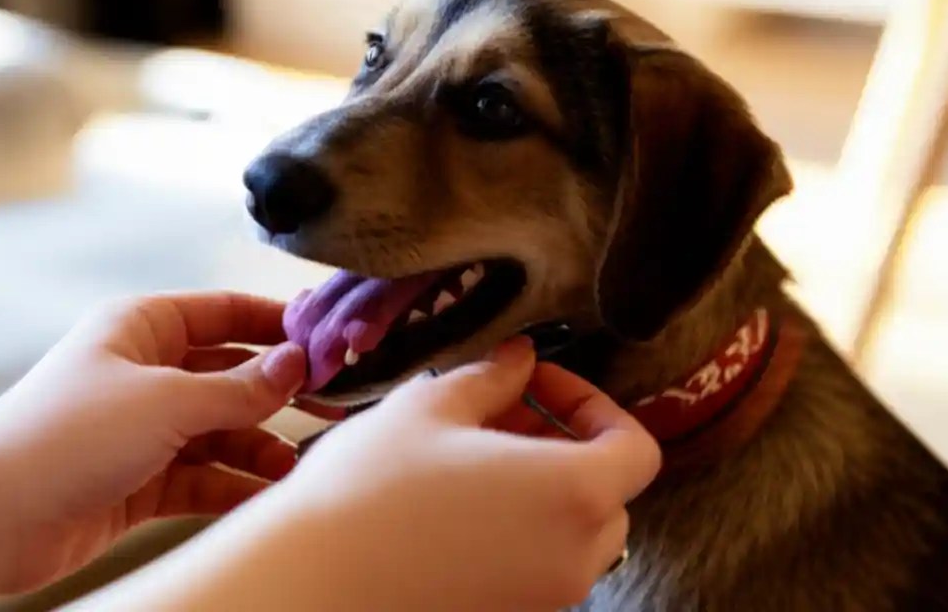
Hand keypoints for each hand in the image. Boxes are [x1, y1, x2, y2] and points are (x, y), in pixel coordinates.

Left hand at [0, 292, 307, 591]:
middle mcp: (143, 372)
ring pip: (219, 431)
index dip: (277, 325)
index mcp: (141, 327)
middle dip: (278, 393)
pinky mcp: (137, 481)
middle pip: (228, 374)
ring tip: (295, 467)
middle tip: (334, 408)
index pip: (224, 312)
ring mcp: (140, 429)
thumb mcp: (167, 400)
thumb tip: (298, 364)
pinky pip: (200, 478)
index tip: (330, 343)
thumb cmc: (67, 435)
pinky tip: (266, 496)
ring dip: (258, 447)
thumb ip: (240, 388)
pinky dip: (232, 486)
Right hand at [269, 337, 661, 610]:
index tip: (536, 384)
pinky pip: (539, 565)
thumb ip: (492, 378)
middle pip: (610, 493)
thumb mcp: (429, 408)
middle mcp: (574, 555)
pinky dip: (520, 527)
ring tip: (473, 456)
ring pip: (574, 533)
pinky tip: (456, 502)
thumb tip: (520, 359)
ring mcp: (543, 596)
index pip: (636, 448)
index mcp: (572, 493)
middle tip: (502, 412)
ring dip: (543, 486)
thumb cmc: (369, 490)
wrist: (311, 583)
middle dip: (565, 443)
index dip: (593, 405)